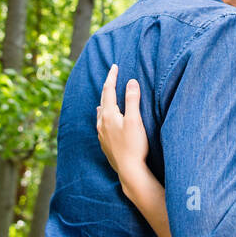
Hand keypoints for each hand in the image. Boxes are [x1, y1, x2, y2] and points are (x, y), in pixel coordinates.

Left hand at [96, 64, 149, 179]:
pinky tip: (104, 119)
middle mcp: (102, 123)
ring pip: (101, 112)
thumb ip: (133, 100)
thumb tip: (131, 82)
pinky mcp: (105, 143)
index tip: (115, 66)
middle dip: (107, 86)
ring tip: (106, 96)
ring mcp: (102, 134)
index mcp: (108, 114)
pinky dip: (104, 115)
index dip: (112, 77)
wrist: (129, 170)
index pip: (108, 90)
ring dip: (104, 101)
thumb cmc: (134, 145)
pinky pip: (102, 123)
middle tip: (112, 76)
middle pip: (103, 99)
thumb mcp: (135, 120)